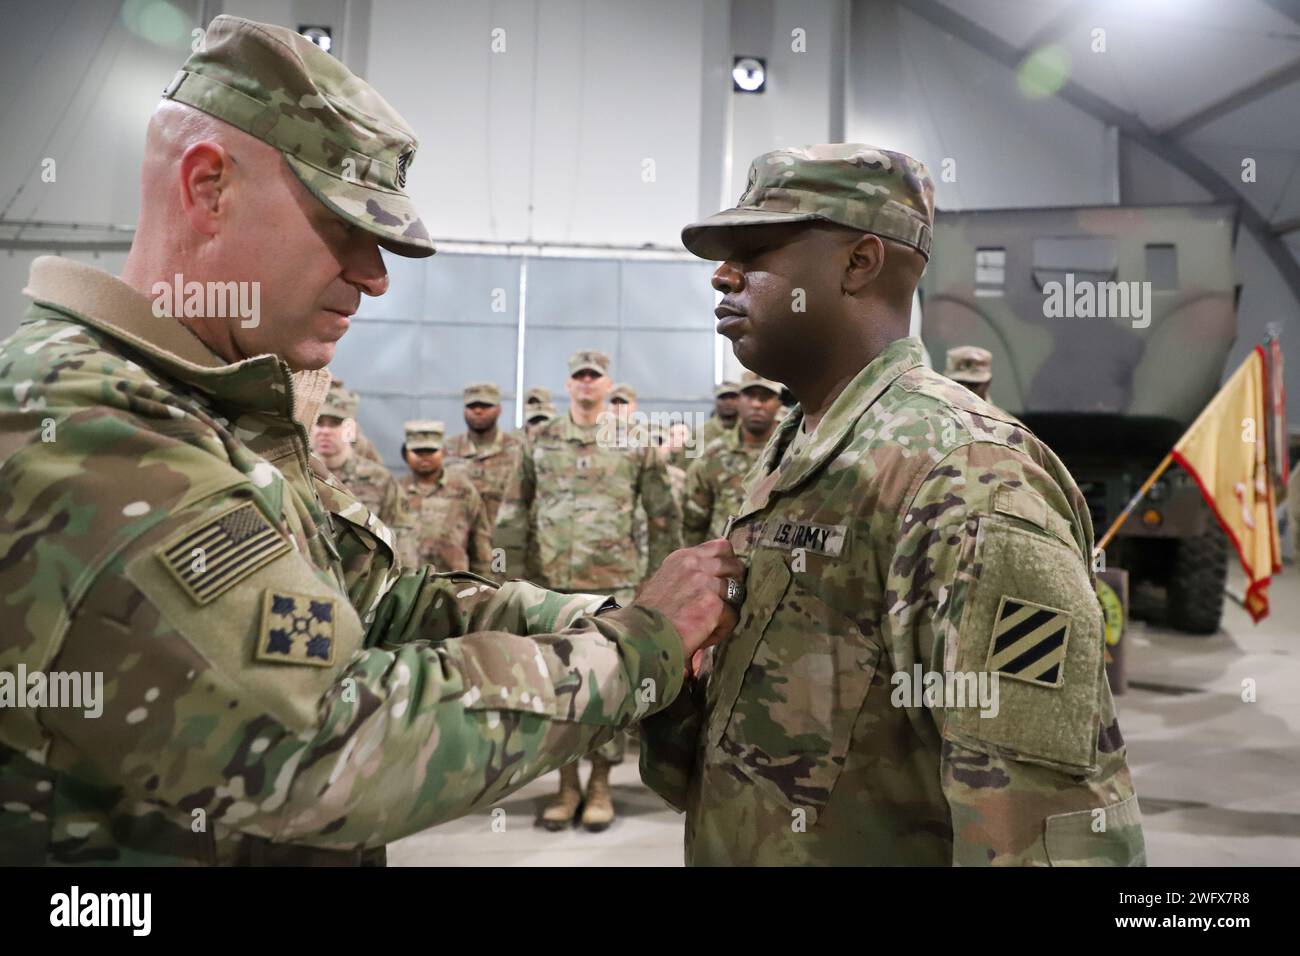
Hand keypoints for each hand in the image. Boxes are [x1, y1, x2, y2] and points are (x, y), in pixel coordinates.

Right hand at [635, 539, 743, 657]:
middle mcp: (694, 564)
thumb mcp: (665, 582)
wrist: (639, 636)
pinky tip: (702, 637)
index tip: (726, 578)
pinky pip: (732, 616)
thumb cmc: (650, 616)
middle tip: (721, 606)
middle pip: (735, 566)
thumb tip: (715, 578)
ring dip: (726, 611)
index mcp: (683, 557)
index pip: (721, 547)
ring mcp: (704, 582)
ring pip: (737, 592)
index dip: (729, 564)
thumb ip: (689, 575)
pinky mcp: (713, 604)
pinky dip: (721, 630)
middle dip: (734, 587)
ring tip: (707, 626)